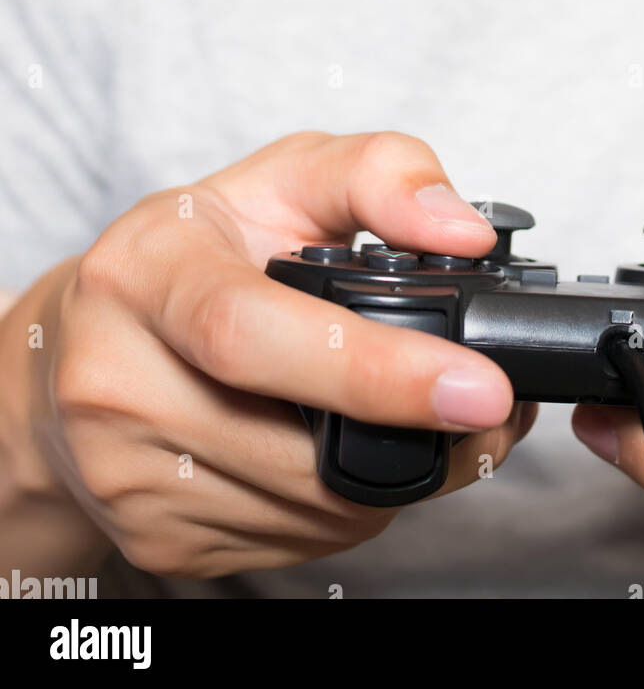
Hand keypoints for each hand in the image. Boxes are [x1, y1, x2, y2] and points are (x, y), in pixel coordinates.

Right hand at [3, 132, 531, 578]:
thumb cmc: (192, 254)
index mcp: (144, 275)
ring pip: (311, 509)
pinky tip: (352, 448)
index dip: (371, 367)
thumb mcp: (280, 177)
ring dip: (396, 474)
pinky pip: (295, 542)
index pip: (249, 332)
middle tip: (493, 407)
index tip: (477, 385)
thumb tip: (464, 229)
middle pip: (295, 442)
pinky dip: (350, 504)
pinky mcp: (157, 541)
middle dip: (419, 434)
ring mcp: (130, 477)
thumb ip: (379, 174)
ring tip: (422, 414)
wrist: (79, 349)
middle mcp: (117, 383)